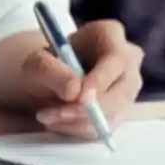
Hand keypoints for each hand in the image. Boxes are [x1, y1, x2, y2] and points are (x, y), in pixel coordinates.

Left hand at [22, 20, 143, 138]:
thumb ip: (50, 70)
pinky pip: (107, 127)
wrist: (48, 80)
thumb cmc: (45, 65)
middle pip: (121, 91)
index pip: (116, 59)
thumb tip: (74, 91)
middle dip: (87, 109)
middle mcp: (128, 60)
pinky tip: (58, 123)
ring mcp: (128, 88)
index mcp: (110, 35)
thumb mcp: (36, 62)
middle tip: (53, 115)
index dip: (100, 80)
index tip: (79, 98)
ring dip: (79, 122)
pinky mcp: (122, 110)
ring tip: (47, 117)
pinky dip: (80, 130)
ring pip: (115, 113)